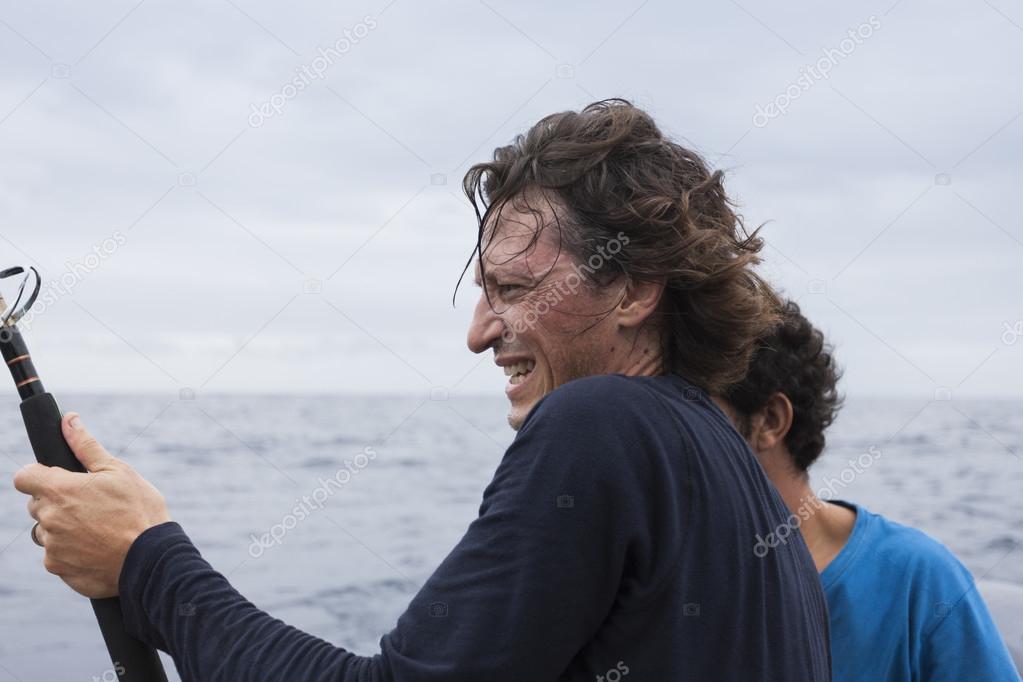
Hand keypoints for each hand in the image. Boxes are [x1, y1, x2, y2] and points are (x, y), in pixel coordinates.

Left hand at [13, 412, 170, 597]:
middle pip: (37, 504)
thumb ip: (86, 446)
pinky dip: (70, 551)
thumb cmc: (139, 511)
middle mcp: (48, 518)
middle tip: (91, 505)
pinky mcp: (57, 568)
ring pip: (46, 531)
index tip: (58, 479)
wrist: (151, 560)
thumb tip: (68, 420)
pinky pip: (56, 555)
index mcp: (59, 489)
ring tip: (96, 528)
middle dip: (57, 502)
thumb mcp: (118, 471)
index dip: (40, 475)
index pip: (25, 476)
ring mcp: (51, 545)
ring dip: (62, 527)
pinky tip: (96, 548)